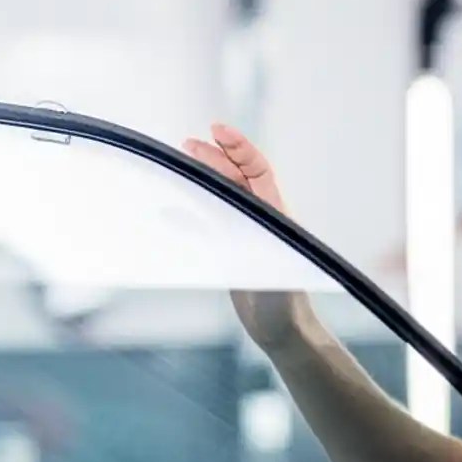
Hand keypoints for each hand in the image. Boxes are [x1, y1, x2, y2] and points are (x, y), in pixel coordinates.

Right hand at [182, 125, 309, 353]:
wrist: (283, 331)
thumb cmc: (285, 305)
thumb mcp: (274, 271)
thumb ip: (260, 241)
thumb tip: (239, 209)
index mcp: (279, 216)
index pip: (260, 171)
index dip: (240, 148)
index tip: (218, 130)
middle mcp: (265, 219)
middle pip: (239, 176)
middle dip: (216, 156)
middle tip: (187, 143)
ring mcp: (250, 232)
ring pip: (226, 193)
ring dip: (206, 175)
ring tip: (183, 159)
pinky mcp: (235, 249)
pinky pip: (215, 217)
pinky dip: (197, 204)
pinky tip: (176, 202)